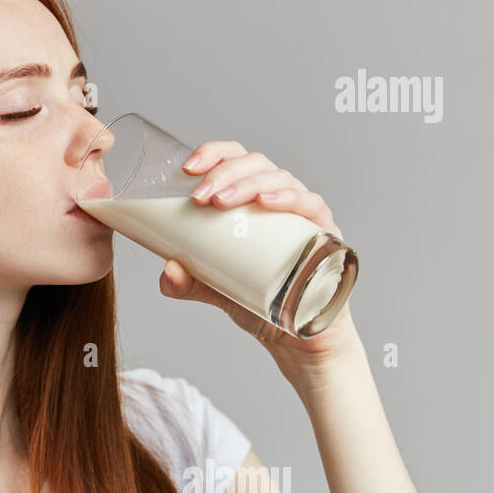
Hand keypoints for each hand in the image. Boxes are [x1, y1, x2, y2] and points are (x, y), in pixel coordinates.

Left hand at [157, 139, 361, 368]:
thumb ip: (186, 282)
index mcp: (252, 200)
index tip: (187, 168)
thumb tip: (168, 269)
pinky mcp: (325, 234)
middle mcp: (279, 199)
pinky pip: (311, 205)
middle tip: (199, 196)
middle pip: (255, 164)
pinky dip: (290, 199)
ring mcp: (303, 215)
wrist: (295, 339)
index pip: (236, 159)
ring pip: (280, 178)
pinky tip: (266, 203)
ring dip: (248, 184)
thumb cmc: (259, 301)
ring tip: (222, 201)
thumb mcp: (213, 289)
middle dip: (224, 172)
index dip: (213, 153)